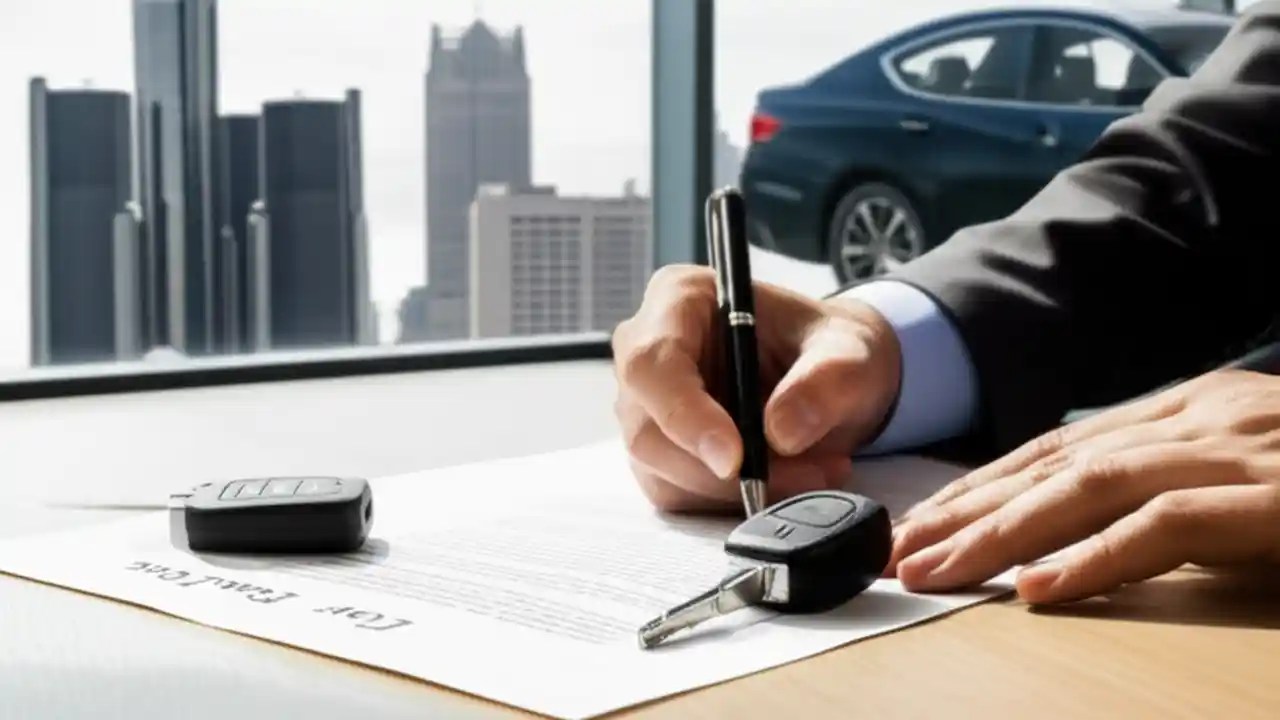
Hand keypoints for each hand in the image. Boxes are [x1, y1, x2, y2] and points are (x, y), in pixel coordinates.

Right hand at [611, 265, 900, 512]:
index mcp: (679, 300)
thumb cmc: (829, 349)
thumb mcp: (849, 351)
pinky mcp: (659, 453)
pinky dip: (732, 500)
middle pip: (648, 429)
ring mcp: (647, 406)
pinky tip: (783, 479)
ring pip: (662, 470)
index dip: (684, 415)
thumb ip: (825, 382)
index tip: (734, 457)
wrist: (834, 379)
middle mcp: (647, 351)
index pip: (653, 364)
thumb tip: (781, 433)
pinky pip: (677, 494)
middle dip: (723, 469)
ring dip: (736, 489)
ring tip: (813, 471)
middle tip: (805, 473)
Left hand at [889, 368, 1279, 603]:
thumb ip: (1172, 490)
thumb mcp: (1248, 474)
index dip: (979, 488)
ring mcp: (1234, 452)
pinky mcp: (1276, 499)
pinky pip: (1167, 525)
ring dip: (1000, 534)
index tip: (920, 523)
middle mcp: (1199, 417)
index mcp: (1188, 409)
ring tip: (935, 571)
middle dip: (965, 512)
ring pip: (1090, 487)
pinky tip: (1037, 585)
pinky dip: (1096, 556)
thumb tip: (1090, 534)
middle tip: (898, 551)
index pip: (1058, 448)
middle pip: (1055, 466)